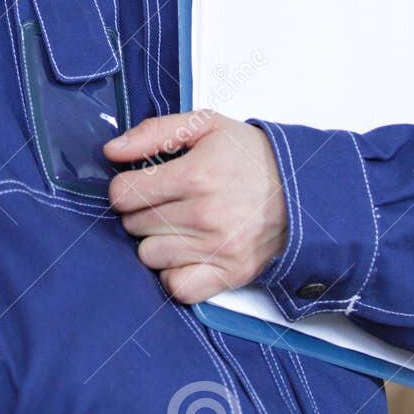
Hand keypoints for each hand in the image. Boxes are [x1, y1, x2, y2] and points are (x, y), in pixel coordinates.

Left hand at [103, 109, 288, 303]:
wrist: (302, 189)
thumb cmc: (250, 156)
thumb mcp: (206, 126)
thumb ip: (154, 132)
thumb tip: (111, 151)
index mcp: (196, 175)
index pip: (123, 194)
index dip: (126, 188)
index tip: (141, 185)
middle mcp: (205, 215)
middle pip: (133, 225)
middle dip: (141, 213)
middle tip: (166, 203)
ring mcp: (217, 249)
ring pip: (149, 256)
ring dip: (156, 242)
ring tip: (179, 226)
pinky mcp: (229, 274)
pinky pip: (177, 287)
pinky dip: (175, 274)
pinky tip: (186, 254)